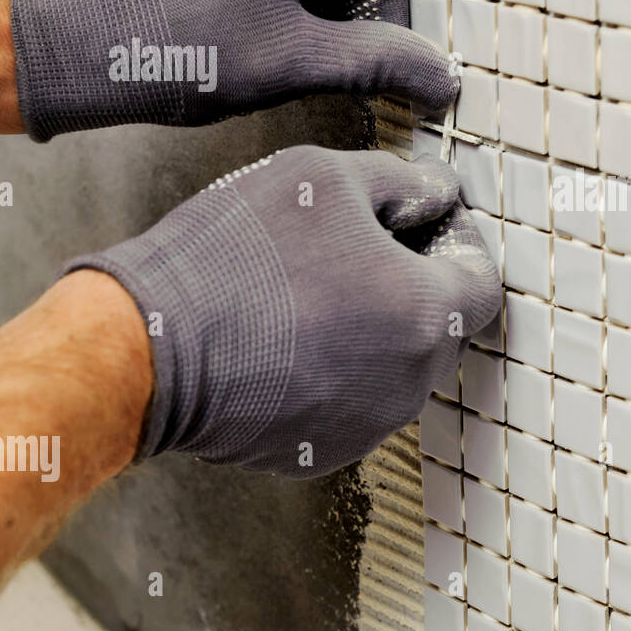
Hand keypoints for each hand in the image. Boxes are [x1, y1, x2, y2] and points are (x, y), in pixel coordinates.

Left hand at [11, 0, 453, 140]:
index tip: (370, 66)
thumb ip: (379, 65)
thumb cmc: (183, 57)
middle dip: (340, 1)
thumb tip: (446, 79)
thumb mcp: (295, 66)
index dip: (388, 23)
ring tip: (270, 29)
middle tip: (309, 53)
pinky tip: (241, 1)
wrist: (78, 46)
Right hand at [64, 146, 500, 477]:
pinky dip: (330, 370)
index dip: (458, 242)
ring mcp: (367, 427)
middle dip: (412, 283)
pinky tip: (282, 336)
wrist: (147, 348)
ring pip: (394, 366)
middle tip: (352, 246)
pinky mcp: (319, 454)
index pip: (484, 282)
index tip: (419, 221)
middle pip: (441, 326)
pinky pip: (347, 401)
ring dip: (370, 328)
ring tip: (306, 289)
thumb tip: (437, 192)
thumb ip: (402, 181)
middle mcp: (412, 383)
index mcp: (429, 315)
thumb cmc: (238, 254)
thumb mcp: (325, 175)